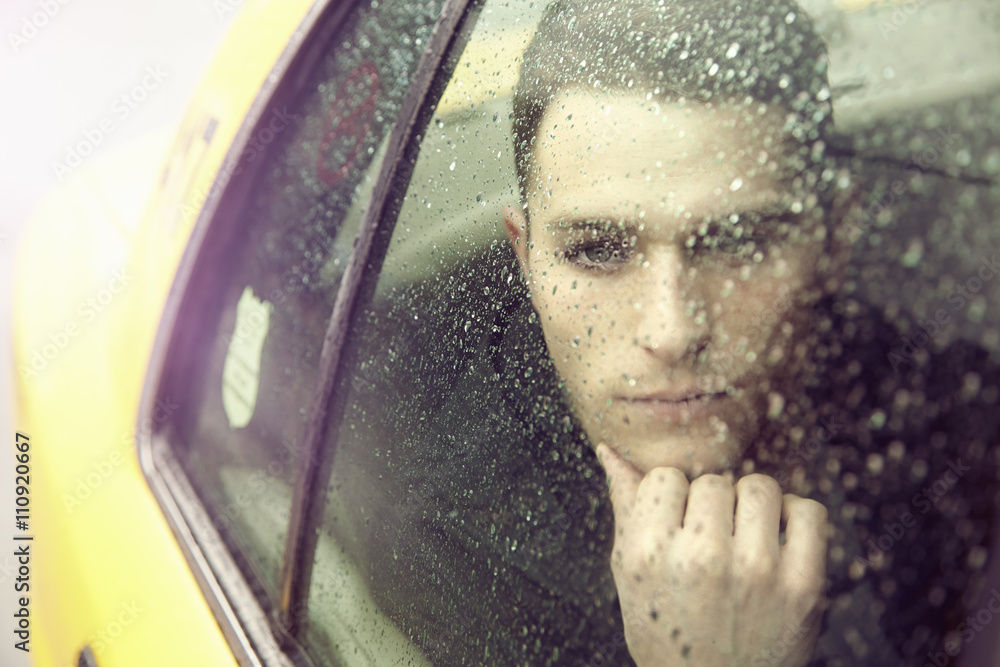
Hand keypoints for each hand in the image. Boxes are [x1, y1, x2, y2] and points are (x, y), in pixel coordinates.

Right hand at [597, 444, 827, 666]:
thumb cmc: (666, 633)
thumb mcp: (629, 576)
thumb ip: (624, 508)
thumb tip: (609, 451)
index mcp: (648, 552)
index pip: (665, 476)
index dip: (672, 499)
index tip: (676, 526)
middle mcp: (700, 558)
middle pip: (713, 480)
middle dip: (712, 505)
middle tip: (711, 541)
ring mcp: (755, 570)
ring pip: (760, 487)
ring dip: (753, 506)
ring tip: (745, 538)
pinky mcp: (802, 586)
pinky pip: (808, 511)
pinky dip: (796, 518)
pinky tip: (779, 541)